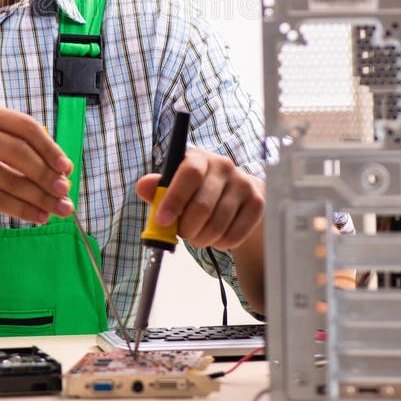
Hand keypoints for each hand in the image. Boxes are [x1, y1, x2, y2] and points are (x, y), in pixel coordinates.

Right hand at [0, 101, 73, 222]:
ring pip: (10, 180)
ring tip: (58, 209)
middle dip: (47, 175)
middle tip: (65, 192)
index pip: (25, 126)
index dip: (50, 147)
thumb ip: (14, 145)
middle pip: (20, 153)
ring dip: (39, 197)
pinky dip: (21, 209)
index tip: (67, 167)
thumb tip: (59, 170)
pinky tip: (38, 216)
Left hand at [135, 149, 264, 249]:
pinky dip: (221, 243)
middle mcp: (223, 166)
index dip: (174, 200)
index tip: (162, 220)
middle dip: (187, 228)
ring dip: (202, 239)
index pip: (189, 174)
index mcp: (198, 157)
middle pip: (202, 205)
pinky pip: (235, 235)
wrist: (235, 192)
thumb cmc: (198, 189)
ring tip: (198, 235)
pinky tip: (216, 237)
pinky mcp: (258, 202)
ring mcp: (243, 183)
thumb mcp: (175, 184)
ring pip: (218, 224)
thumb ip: (158, 188)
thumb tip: (142, 187)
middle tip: (182, 233)